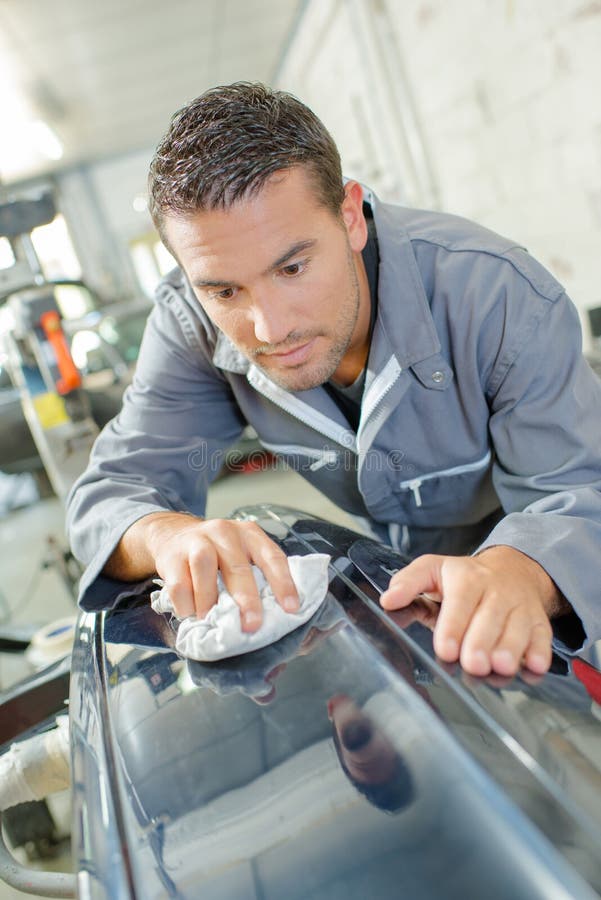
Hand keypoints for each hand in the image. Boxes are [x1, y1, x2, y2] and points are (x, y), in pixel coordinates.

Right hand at [146, 513, 298, 629]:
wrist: (172, 533)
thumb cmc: (216, 551)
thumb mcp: (241, 553)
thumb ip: (256, 575)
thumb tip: (275, 615)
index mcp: (250, 534)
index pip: (272, 556)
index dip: (283, 583)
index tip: (291, 608)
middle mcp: (225, 532)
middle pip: (238, 566)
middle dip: (247, 598)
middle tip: (252, 624)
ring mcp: (196, 541)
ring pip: (204, 567)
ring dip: (210, 598)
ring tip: (213, 621)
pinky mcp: (172, 556)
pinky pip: (178, 582)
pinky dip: (185, 603)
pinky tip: (190, 613)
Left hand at [380, 546, 565, 676]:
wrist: (513, 569)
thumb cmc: (465, 577)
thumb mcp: (433, 569)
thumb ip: (409, 582)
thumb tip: (388, 599)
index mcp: (467, 577)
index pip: (461, 600)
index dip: (454, 625)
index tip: (445, 649)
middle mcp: (496, 590)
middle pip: (490, 616)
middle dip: (481, 642)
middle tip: (473, 664)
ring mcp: (519, 605)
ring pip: (518, 627)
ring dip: (511, 648)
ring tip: (501, 667)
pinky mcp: (538, 620)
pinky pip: (542, 635)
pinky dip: (540, 652)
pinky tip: (534, 666)